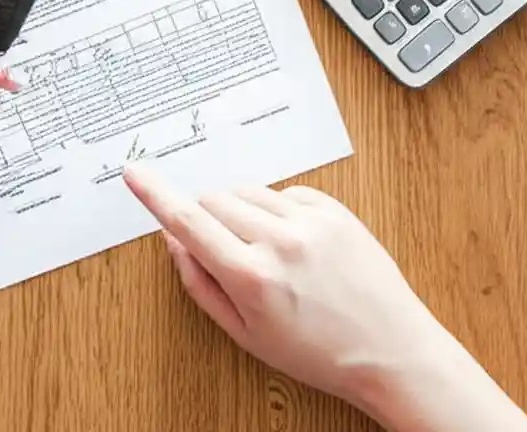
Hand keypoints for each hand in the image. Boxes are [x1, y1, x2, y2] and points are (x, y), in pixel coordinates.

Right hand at [123, 165, 526, 430]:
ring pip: (246, 192)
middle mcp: (279, 241)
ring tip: (264, 252)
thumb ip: (201, 284)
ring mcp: (310, 221)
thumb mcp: (246, 334)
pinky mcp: (334, 210)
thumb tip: (175, 241)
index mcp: (251, 277)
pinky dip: (276, 210)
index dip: (155, 195)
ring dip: (239, 212)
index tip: (135, 174)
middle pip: (213, 200)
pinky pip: (284, 192)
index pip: (188, 221)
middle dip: (205, 218)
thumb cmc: (318, 352)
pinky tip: (291, 243)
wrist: (391, 349)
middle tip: (224, 251)